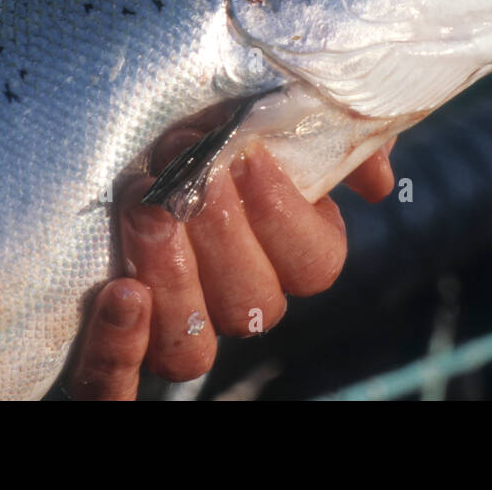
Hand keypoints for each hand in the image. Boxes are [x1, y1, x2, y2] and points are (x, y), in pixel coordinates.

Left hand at [65, 141, 395, 399]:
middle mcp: (241, 300)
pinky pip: (115, 383)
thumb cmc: (203, 130)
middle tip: (193, 178)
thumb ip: (328, 138)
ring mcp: (180, 330)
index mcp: (289, 254)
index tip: (249, 157)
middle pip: (252, 303)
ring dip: (172, 279)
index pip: (315, 266)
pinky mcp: (117, 351)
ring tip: (148, 212)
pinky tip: (119, 291)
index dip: (283, 216)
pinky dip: (118, 348)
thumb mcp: (264, 109)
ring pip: (192, 350)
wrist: (119, 138)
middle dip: (222, 234)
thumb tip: (377, 184)